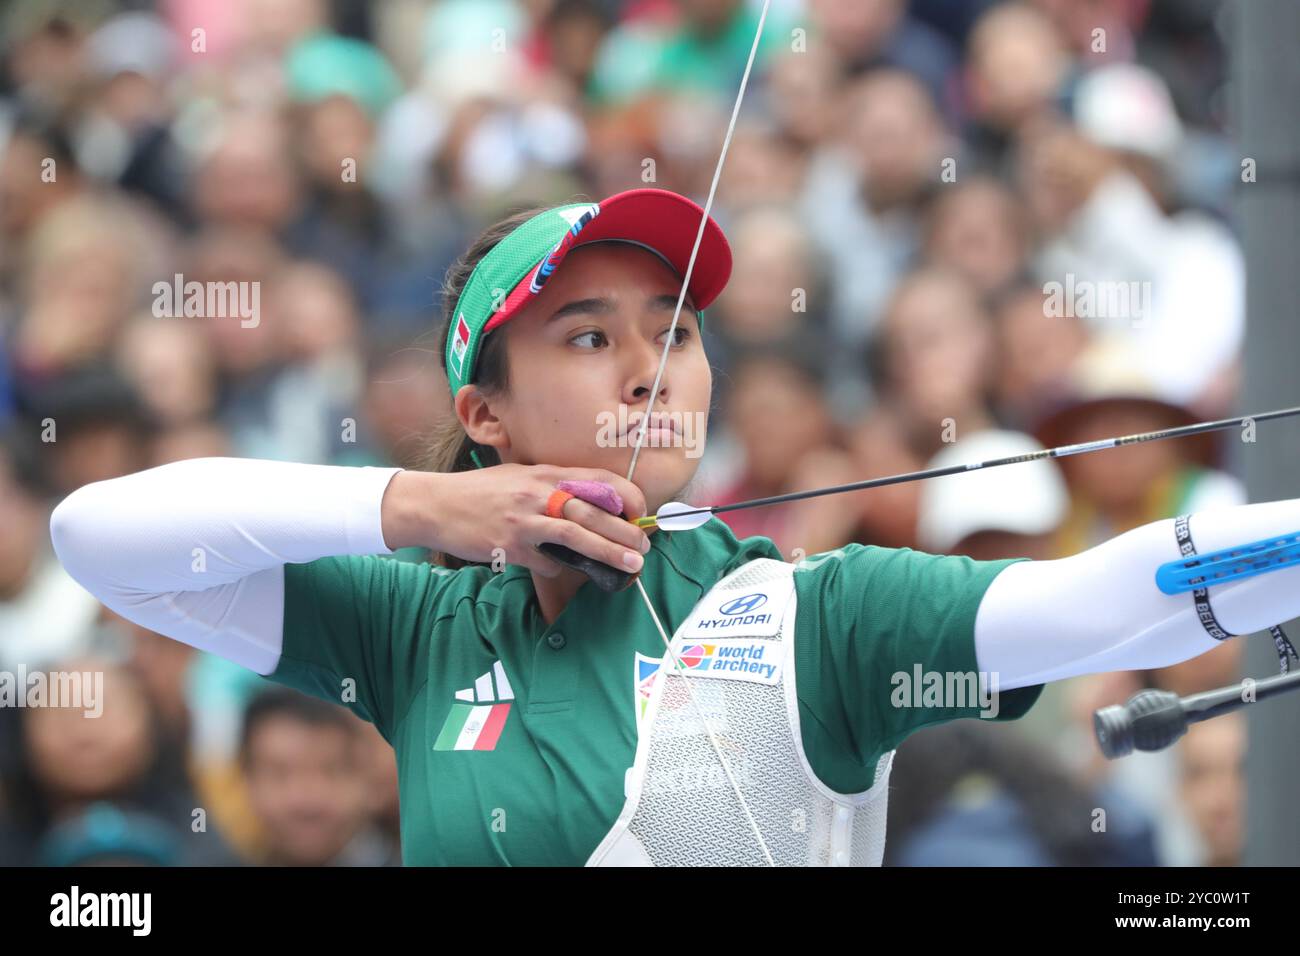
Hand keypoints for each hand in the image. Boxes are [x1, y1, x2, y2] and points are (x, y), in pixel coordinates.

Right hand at [383, 465, 650, 577]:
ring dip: (609, 551)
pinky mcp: (509, 546)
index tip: (642, 513)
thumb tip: (593, 506)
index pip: (599, 479)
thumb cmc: (482, 492)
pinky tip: (559, 568)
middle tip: (646, 547)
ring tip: (633, 564)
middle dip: (627, 531)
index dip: (628, 495)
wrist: (435, 504)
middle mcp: (537, 492)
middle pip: (594, 510)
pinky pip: (545, 562)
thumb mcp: (520, 477)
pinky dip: (558, 568)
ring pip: (577, 535)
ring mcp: (523, 519)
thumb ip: (554, 488)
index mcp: (545, 472)